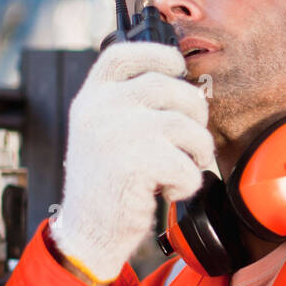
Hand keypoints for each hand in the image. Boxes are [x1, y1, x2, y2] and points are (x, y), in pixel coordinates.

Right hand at [47, 41, 213, 285]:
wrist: (87, 230)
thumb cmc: (106, 183)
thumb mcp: (102, 131)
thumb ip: (127, 104)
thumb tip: (181, 83)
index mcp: (91, 97)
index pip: (123, 55)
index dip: (156, 54)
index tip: (178, 66)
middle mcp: (101, 108)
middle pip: (169, 87)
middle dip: (195, 112)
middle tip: (193, 139)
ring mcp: (119, 132)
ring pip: (187, 126)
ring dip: (198, 151)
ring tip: (183, 168)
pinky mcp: (137, 162)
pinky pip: (187, 165)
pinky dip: (188, 183)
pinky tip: (170, 190)